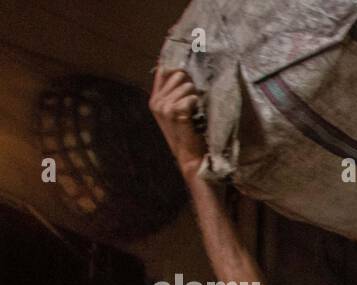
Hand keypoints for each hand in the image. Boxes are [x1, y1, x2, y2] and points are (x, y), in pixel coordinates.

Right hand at [149, 64, 205, 178]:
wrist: (191, 157)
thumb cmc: (189, 134)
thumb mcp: (179, 111)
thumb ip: (177, 91)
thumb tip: (184, 70)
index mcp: (155, 99)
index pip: (162, 70)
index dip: (174, 60)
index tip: (184, 50)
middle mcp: (156, 101)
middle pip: (176, 74)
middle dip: (190, 83)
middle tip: (194, 100)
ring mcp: (164, 106)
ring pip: (185, 85)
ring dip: (195, 96)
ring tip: (195, 111)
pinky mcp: (175, 112)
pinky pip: (190, 97)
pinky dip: (197, 104)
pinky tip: (196, 115)